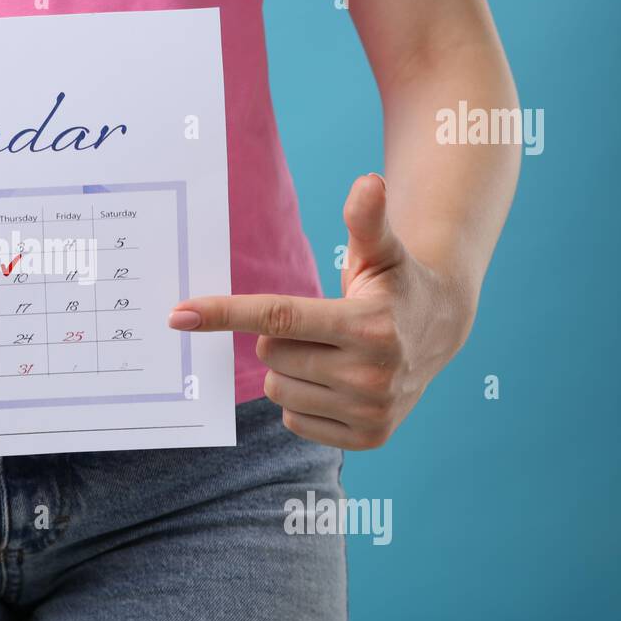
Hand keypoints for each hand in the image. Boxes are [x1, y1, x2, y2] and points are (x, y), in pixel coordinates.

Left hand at [167, 174, 473, 450]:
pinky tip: (337, 384)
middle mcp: (371, 374)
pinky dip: (304, 400)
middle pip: (271, 355)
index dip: (225, 313)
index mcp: (369, 326)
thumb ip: (368, 219)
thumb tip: (369, 182)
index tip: (179, 314)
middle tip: (319, 326)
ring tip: (330, 354)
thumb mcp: (382, 250)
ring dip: (290, 371)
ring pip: (277, 390)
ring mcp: (370, 411)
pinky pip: (293, 419)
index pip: (278, 317)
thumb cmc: (397, 284)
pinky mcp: (368, 438)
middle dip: (280, 338)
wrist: (441, 332)